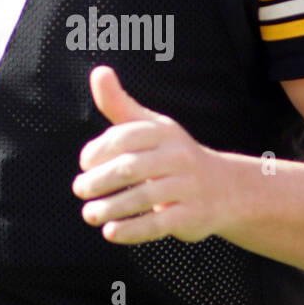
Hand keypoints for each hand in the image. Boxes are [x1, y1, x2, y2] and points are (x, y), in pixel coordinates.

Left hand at [72, 66, 227, 243]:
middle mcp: (179, 157)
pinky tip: (110, 232)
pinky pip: (157, 224)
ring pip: (142, 198)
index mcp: (165, 132)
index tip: (85, 164)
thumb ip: (119, 104)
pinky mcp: (190, 216)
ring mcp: (187, 187)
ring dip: (109, 208)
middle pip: (130, 168)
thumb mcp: (149, 127)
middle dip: (99, 181)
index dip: (98, 150)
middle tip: (80, 189)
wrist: (223, 189)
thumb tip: (99, 72)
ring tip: (89, 214)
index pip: (125, 137)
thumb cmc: (172, 155)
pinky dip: (130, 230)